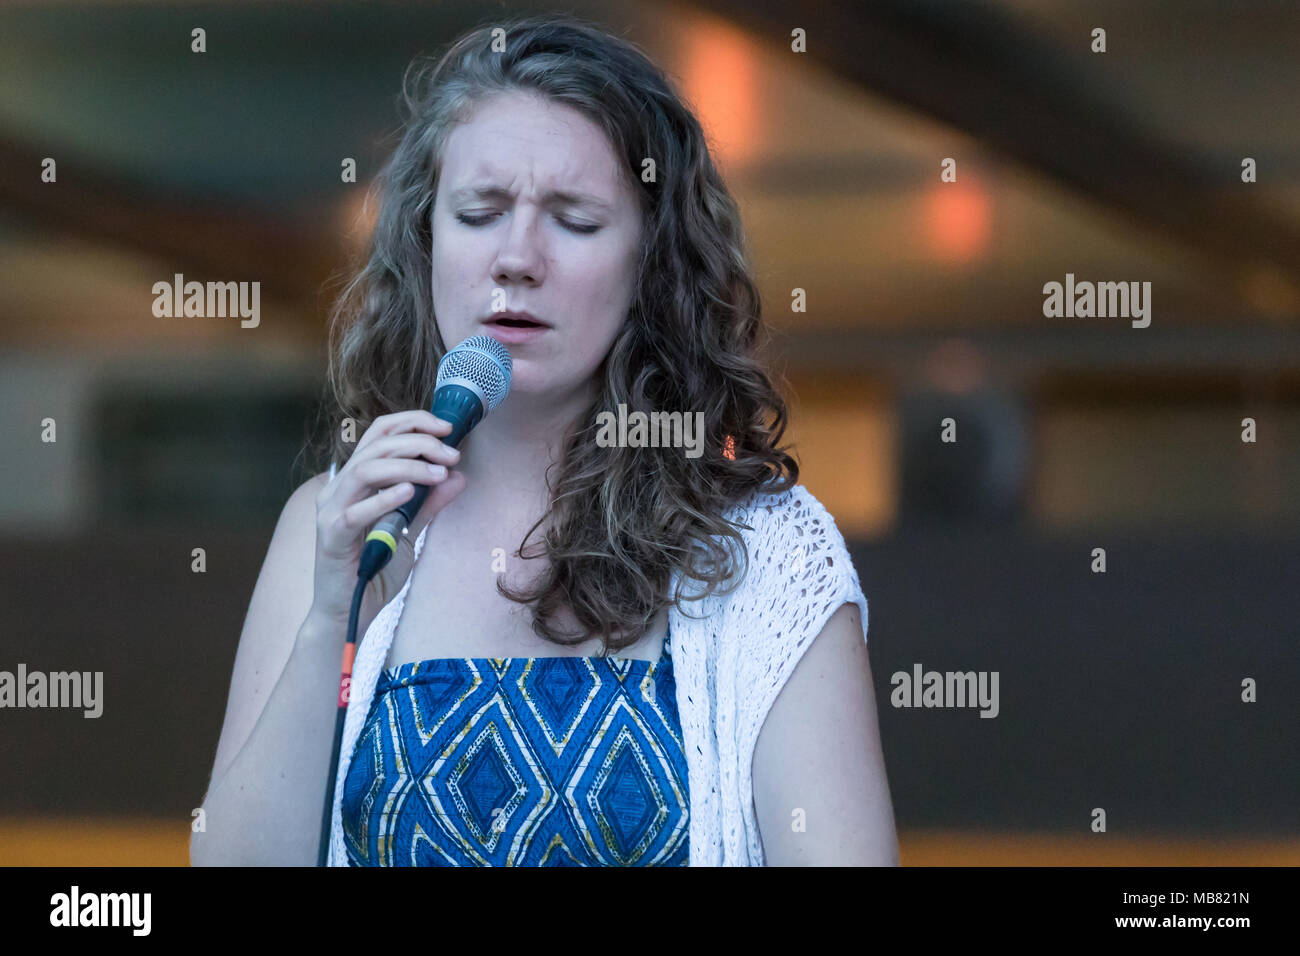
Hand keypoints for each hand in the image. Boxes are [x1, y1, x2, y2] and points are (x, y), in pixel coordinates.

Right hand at [309, 410, 466, 627]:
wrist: (350, 612)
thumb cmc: (374, 569)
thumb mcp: (410, 531)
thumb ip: (430, 504)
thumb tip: (458, 476)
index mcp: (355, 480)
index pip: (380, 434)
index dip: (413, 422)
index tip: (447, 428)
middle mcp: (339, 488)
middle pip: (377, 446)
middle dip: (419, 443)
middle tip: (451, 454)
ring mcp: (331, 510)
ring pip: (366, 470)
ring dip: (408, 466)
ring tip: (438, 473)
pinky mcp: (331, 536)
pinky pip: (355, 511)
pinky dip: (384, 498)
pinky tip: (410, 492)